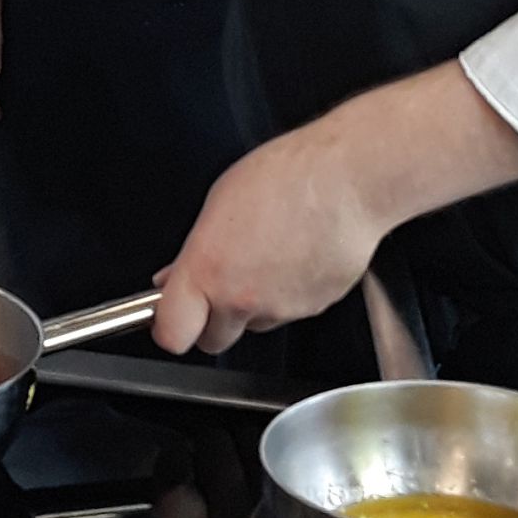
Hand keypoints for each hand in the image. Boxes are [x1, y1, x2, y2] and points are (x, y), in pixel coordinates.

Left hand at [151, 63, 517, 356]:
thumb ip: (195, 252)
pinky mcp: (314, 309)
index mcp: (209, 270)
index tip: (171, 314)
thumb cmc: (287, 177)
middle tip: (221, 283)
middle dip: (213, 319)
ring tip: (268, 255)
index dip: (170, 326)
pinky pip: (290, 312)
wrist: (347, 180)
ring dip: (254, 304)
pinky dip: (288, 294)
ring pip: (255, 325)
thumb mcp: (219, 202)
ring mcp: (281, 308)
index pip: (171, 334)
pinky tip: (295, 257)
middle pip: (214, 340)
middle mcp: (242, 298)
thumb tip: (176, 276)